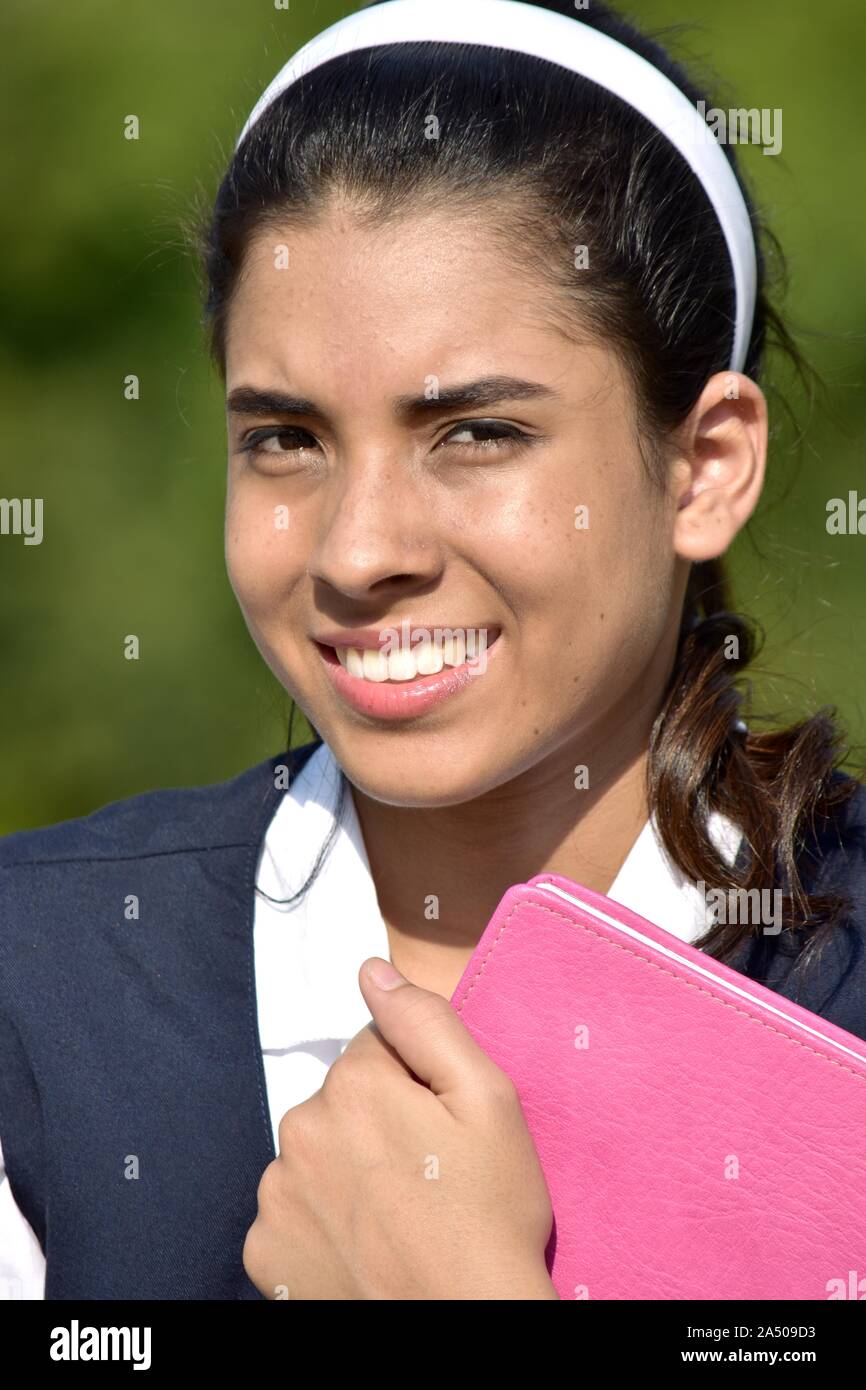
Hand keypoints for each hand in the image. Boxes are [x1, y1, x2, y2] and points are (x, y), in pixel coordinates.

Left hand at [243, 957, 558, 1299]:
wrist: (467, 1324)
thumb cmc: (489, 1220)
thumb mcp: (489, 1102)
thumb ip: (426, 1022)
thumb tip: (372, 970)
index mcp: (353, 1085)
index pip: (375, 1051)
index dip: (416, 1087)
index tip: (441, 1133)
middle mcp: (299, 1131)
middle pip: (340, 1103)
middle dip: (376, 1127)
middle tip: (425, 1179)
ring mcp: (276, 1196)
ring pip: (314, 1156)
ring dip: (344, 1175)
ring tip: (397, 1218)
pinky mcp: (264, 1253)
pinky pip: (291, 1213)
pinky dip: (319, 1225)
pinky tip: (362, 1247)